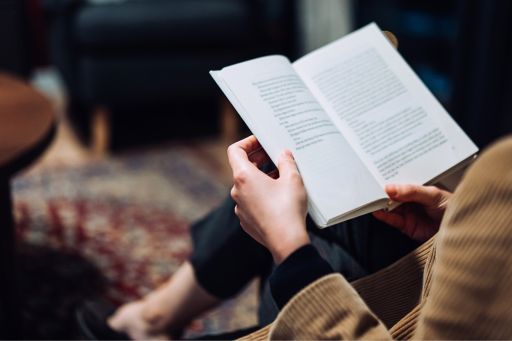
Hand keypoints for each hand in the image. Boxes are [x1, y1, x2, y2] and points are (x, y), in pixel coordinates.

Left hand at [227, 136, 309, 263]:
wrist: (286, 241)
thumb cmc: (288, 209)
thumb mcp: (293, 179)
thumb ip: (287, 162)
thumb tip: (284, 155)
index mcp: (244, 177)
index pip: (235, 150)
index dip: (248, 142)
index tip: (261, 142)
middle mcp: (237, 191)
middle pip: (242, 168)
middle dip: (258, 159)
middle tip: (274, 156)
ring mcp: (240, 207)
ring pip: (247, 185)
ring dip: (261, 177)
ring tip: (281, 176)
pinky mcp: (246, 220)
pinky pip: (251, 201)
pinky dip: (261, 194)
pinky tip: (278, 196)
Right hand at [373, 184, 451, 241]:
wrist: (463, 232)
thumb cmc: (454, 209)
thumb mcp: (433, 195)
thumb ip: (412, 191)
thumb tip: (392, 188)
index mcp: (419, 188)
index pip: (401, 182)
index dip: (390, 180)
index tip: (380, 179)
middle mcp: (412, 199)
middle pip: (393, 195)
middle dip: (383, 192)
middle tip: (373, 190)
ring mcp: (408, 212)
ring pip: (390, 206)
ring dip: (381, 204)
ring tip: (373, 200)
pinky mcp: (406, 226)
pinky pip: (392, 220)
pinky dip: (384, 216)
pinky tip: (378, 211)